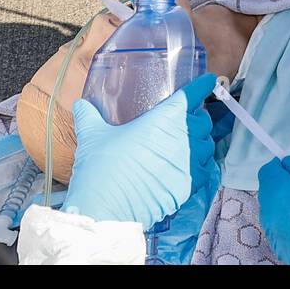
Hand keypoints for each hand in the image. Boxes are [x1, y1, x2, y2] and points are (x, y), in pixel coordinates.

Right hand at [63, 73, 216, 229]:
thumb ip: (89, 116)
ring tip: (189, 142)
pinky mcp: (189, 187)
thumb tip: (81, 105)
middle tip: (188, 117)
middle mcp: (182, 138)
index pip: (191, 96)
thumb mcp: (93, 135)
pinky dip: (200, 165)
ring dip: (201, 141)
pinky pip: (204, 170)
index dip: (202, 86)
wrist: (106, 207)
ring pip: (207, 146)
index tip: (208, 81)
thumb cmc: (102, 168)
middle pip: (203, 121)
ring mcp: (188, 164)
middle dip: (198, 117)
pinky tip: (189, 166)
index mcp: (164, 119)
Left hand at [257, 155, 289, 264]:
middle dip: (282, 191)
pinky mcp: (288, 253)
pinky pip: (284, 236)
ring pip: (275, 218)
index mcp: (278, 192)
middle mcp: (272, 216)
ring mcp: (278, 237)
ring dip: (286, 212)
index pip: (268, 173)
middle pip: (269, 196)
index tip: (289, 168)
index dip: (280, 168)